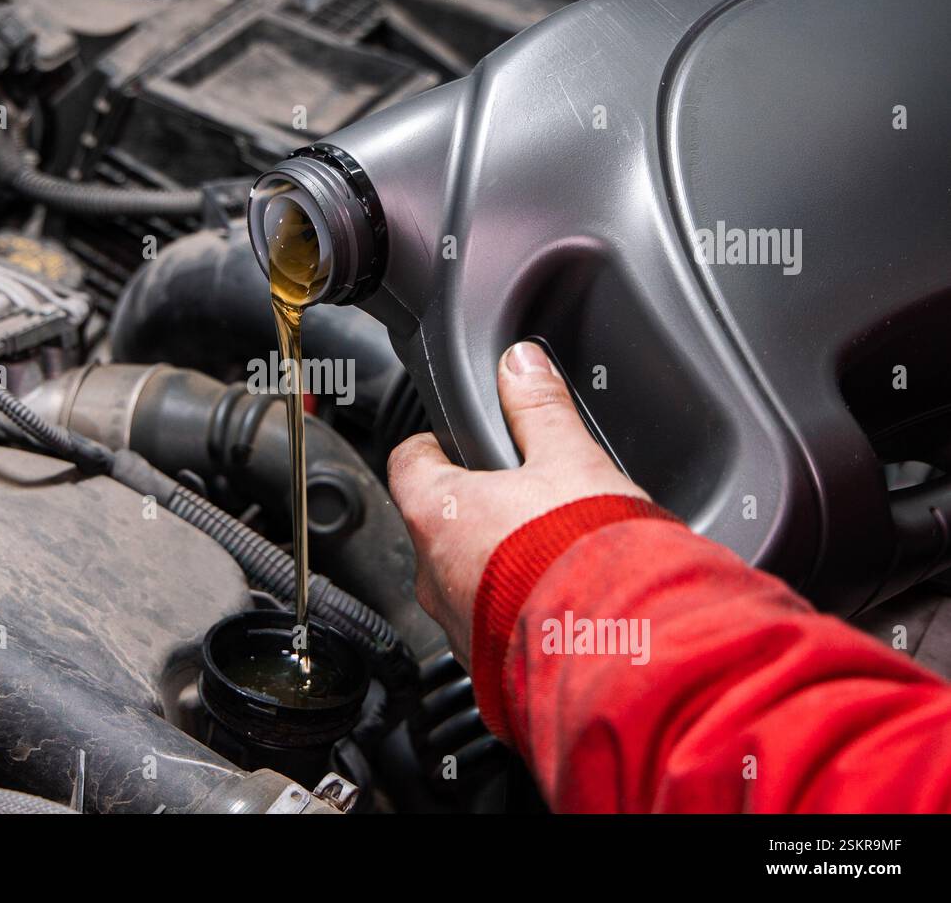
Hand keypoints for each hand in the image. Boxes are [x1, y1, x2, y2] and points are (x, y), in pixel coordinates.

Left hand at [387, 341, 648, 668]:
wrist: (620, 652)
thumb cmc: (585, 557)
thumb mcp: (571, 460)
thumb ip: (540, 408)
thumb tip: (522, 364)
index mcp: (438, 513)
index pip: (408, 462)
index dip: (432, 444)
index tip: (453, 439)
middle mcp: (432, 574)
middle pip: (437, 523)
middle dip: (473, 509)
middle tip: (519, 496)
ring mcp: (455, 625)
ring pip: (463, 579)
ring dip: (494, 564)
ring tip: (546, 552)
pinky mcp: (486, 664)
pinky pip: (490, 626)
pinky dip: (514, 609)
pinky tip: (555, 599)